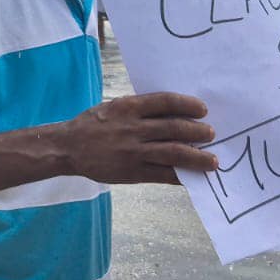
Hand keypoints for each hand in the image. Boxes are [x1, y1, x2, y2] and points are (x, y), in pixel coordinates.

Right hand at [60, 93, 216, 184]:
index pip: (165, 102)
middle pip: (174, 128)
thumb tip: (173, 113)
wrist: (67, 147)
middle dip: (198, 132)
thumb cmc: (92, 124)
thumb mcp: (114, 107)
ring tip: (212, 160)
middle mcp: (133, 129)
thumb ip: (140, 109)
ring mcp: (133, 152)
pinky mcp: (132, 172)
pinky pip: (162, 175)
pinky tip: (192, 177)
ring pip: (174, 153)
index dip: (188, 105)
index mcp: (128, 107)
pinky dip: (180, 176)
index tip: (203, 109)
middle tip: (212, 134)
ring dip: (197, 157)